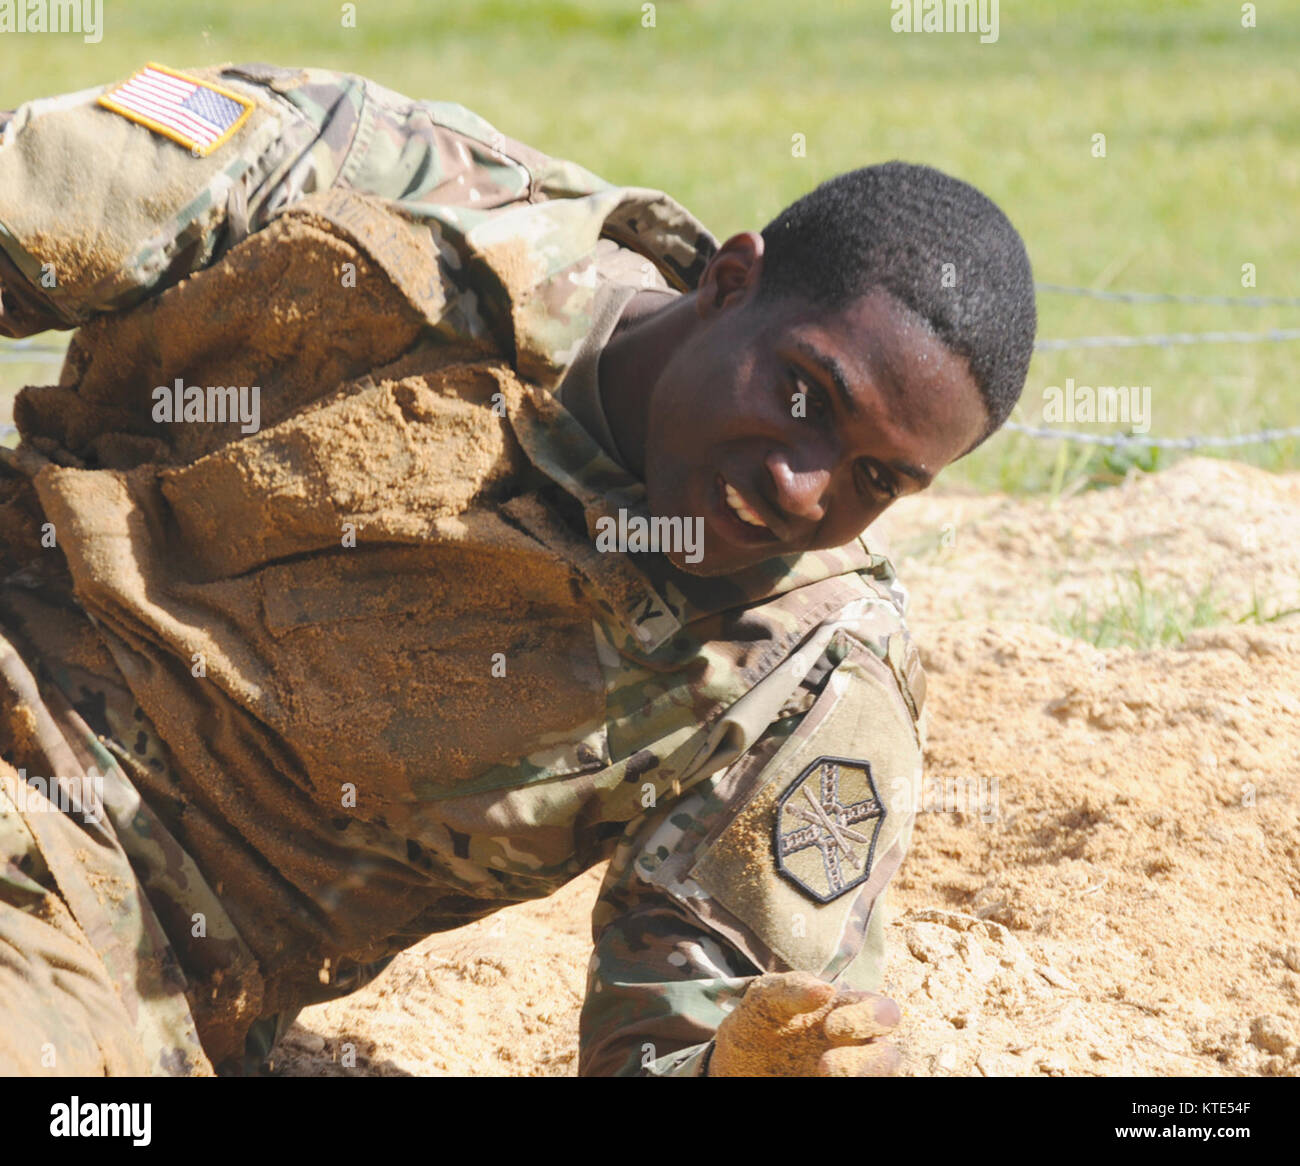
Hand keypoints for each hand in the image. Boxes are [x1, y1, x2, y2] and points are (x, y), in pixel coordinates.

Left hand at [708, 970, 901, 1076]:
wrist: (736, 1066)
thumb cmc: (757, 1024)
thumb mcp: (765, 1000)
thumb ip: (791, 989)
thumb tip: (827, 990)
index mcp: (848, 1014)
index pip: (884, 1012)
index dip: (867, 1019)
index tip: (830, 1026)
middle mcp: (856, 1049)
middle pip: (889, 1057)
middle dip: (869, 1062)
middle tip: (824, 1065)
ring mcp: (849, 1075)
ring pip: (881, 1079)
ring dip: (859, 1079)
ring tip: (821, 1075)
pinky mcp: (839, 1091)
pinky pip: (860, 1092)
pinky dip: (846, 1084)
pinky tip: (812, 1082)